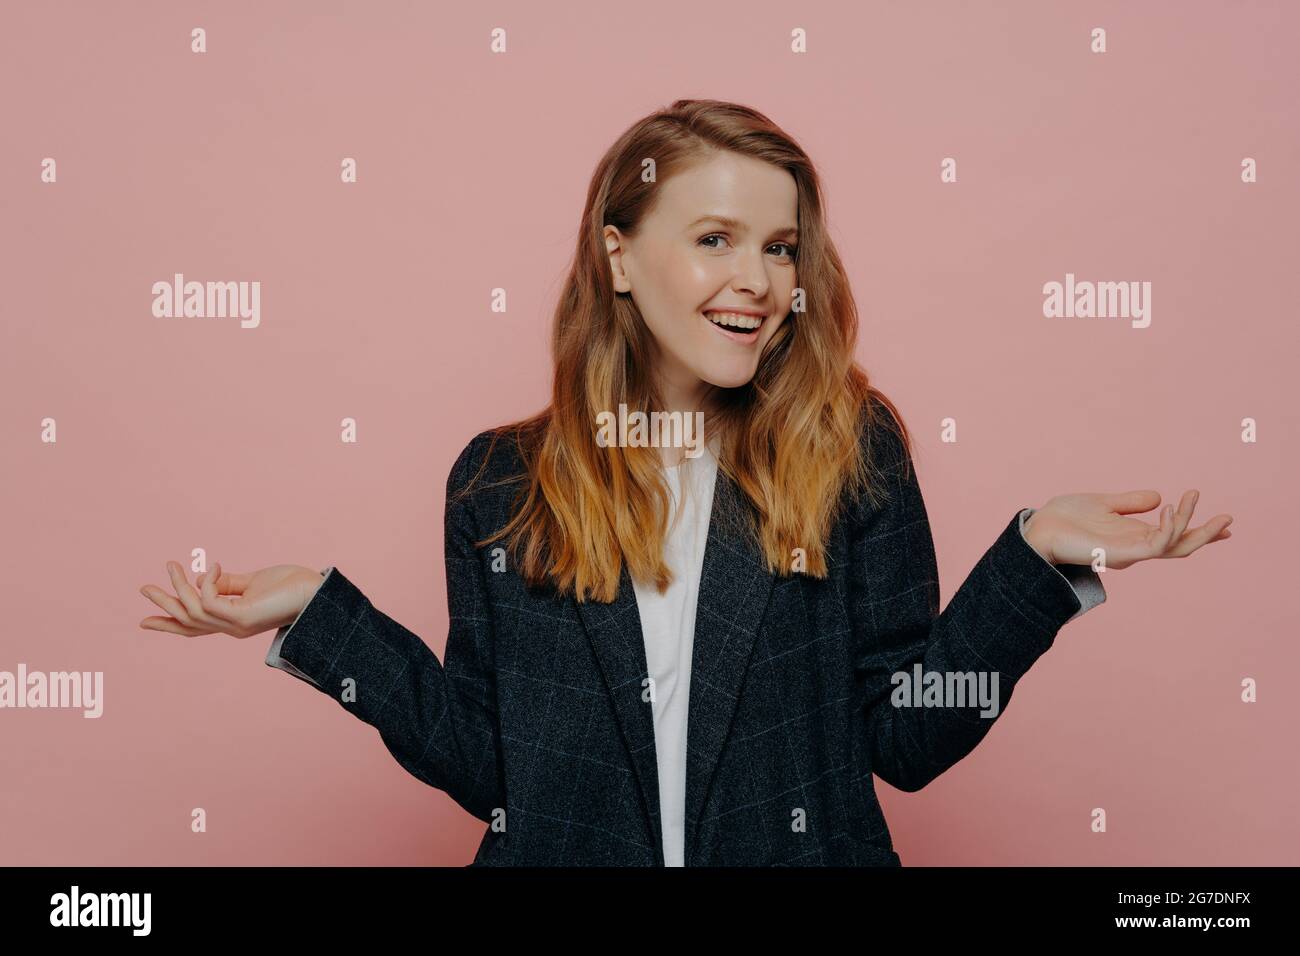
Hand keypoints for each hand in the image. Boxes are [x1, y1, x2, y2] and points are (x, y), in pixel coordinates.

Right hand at [138, 561, 324, 637]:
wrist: (317, 593)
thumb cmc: (290, 586)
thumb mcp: (253, 583)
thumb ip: (229, 583)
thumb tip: (203, 577)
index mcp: (233, 620)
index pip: (195, 626)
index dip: (169, 623)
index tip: (144, 621)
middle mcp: (232, 627)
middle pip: (187, 622)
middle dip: (164, 605)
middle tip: (144, 588)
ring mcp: (237, 625)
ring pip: (193, 610)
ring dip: (179, 587)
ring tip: (173, 564)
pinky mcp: (243, 617)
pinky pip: (209, 602)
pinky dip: (207, 583)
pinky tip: (215, 567)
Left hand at [1023, 490, 1231, 570]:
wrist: (1038, 529)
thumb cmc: (1064, 518)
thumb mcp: (1104, 503)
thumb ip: (1130, 502)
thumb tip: (1158, 496)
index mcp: (1133, 536)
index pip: (1173, 536)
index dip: (1198, 530)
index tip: (1224, 523)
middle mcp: (1135, 548)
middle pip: (1181, 545)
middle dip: (1207, 534)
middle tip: (1229, 519)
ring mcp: (1129, 552)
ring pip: (1173, 545)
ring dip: (1189, 522)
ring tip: (1193, 495)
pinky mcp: (1120, 554)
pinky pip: (1154, 546)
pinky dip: (1167, 529)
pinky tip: (1170, 508)